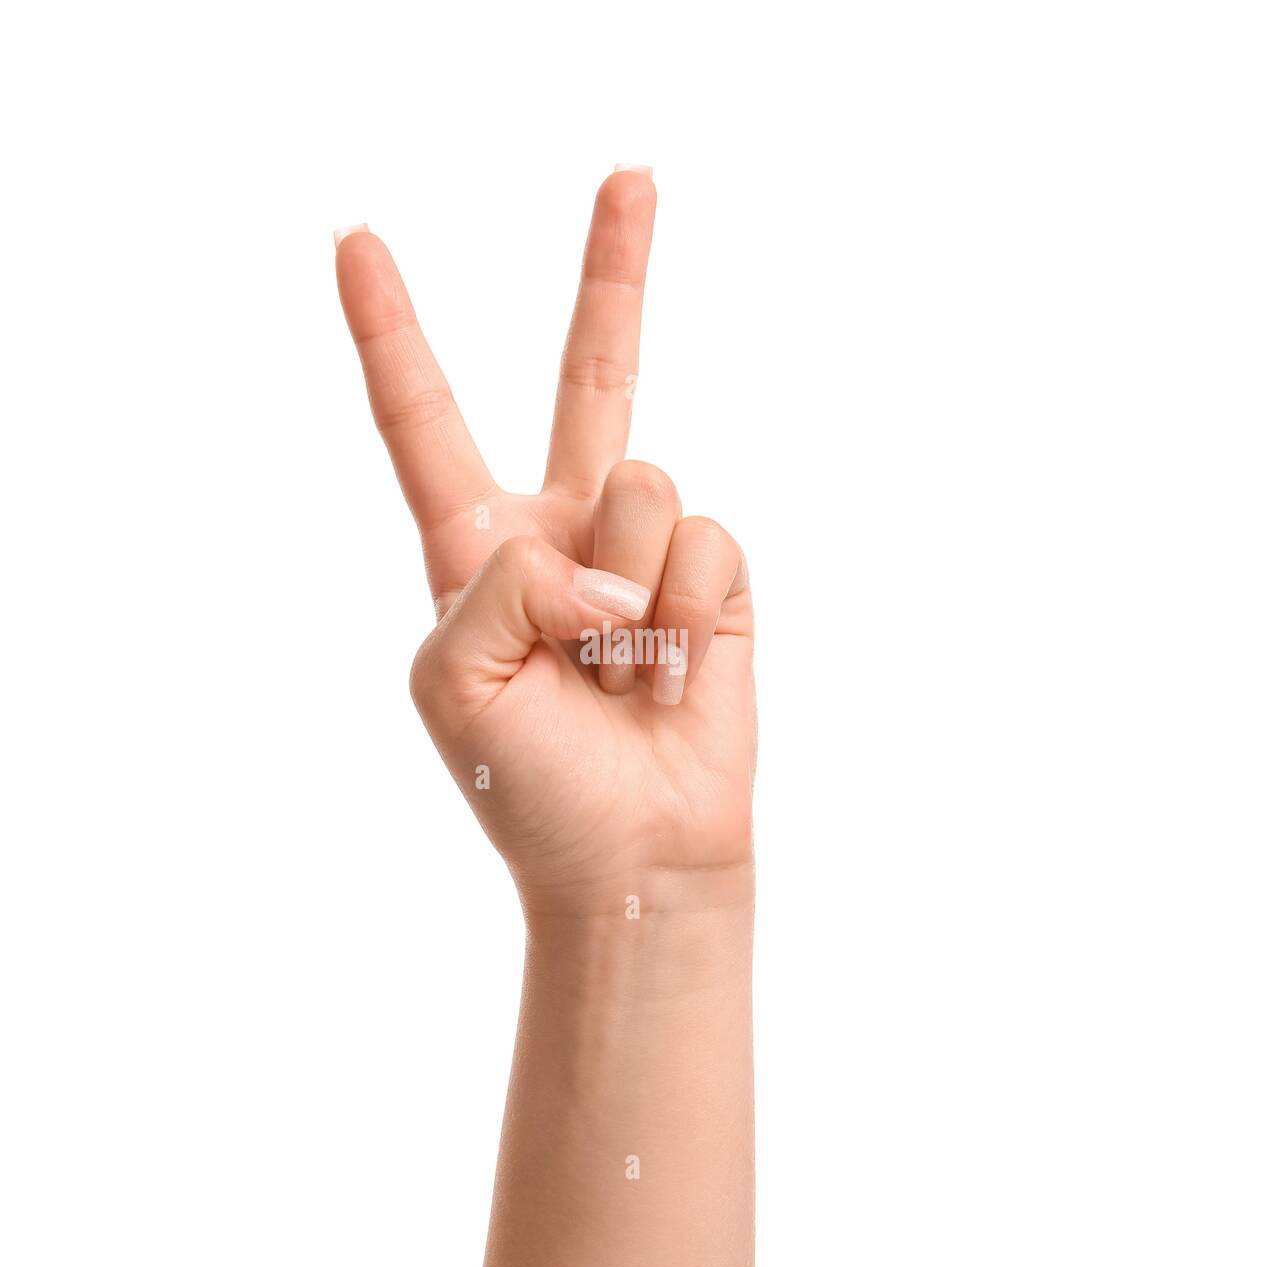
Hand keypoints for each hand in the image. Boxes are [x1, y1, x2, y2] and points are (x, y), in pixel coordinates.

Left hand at [335, 170, 754, 913]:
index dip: (391, 334)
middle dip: (615, 272)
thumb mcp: (458, 683)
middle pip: (595, 375)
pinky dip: (688, 622)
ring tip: (622, 673)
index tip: (355, 241)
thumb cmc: (531, 786)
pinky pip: (708, 542)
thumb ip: (500, 581)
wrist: (636, 855)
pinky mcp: (717, 577)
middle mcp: (565, 531)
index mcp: (476, 550)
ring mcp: (645, 550)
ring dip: (631, 598)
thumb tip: (607, 555)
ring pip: (643, 484)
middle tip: (633, 174)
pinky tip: (674, 675)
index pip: (426, 422)